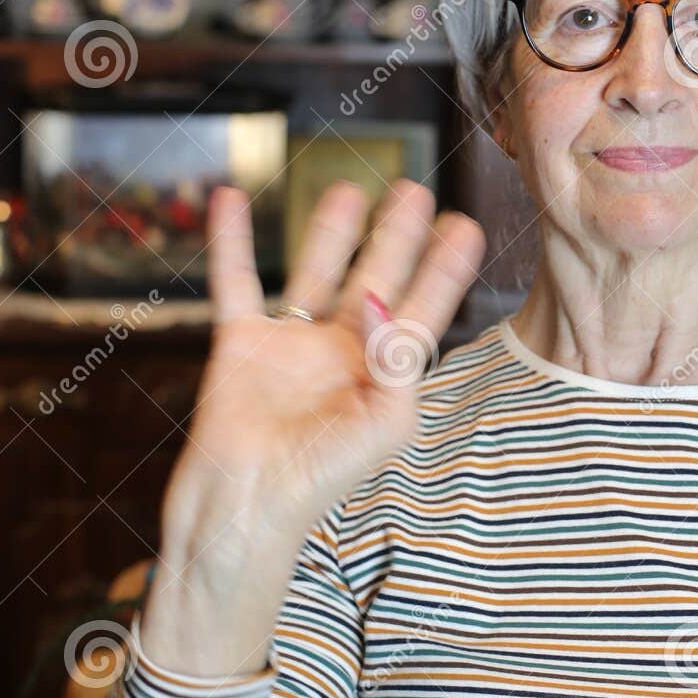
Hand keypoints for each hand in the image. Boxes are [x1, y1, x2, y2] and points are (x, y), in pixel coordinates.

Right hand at [139, 179, 484, 676]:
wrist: (245, 509)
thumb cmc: (322, 481)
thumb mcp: (384, 426)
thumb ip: (395, 360)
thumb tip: (377, 299)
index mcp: (385, 375)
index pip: (423, 308)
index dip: (445, 269)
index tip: (466, 225)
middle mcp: (343, 353)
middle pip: (376, 277)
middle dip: (397, 235)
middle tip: (416, 189)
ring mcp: (292, 345)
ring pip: (315, 270)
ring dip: (330, 231)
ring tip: (349, 188)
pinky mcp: (242, 344)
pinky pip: (236, 281)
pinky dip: (231, 241)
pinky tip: (232, 199)